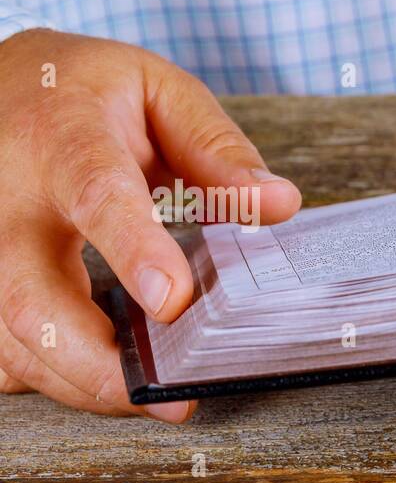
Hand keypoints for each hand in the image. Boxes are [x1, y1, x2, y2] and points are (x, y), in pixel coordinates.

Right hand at [0, 29, 299, 417]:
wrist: (1, 84)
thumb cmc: (88, 91)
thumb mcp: (160, 93)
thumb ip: (218, 149)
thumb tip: (280, 204)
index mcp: (62, 137)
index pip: (96, 195)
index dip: (133, 251)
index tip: (172, 302)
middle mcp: (3, 196)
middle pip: (30, 296)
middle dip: (96, 362)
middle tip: (166, 398)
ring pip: (9, 335)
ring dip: (78, 382)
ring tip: (150, 398)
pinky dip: (48, 374)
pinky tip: (98, 378)